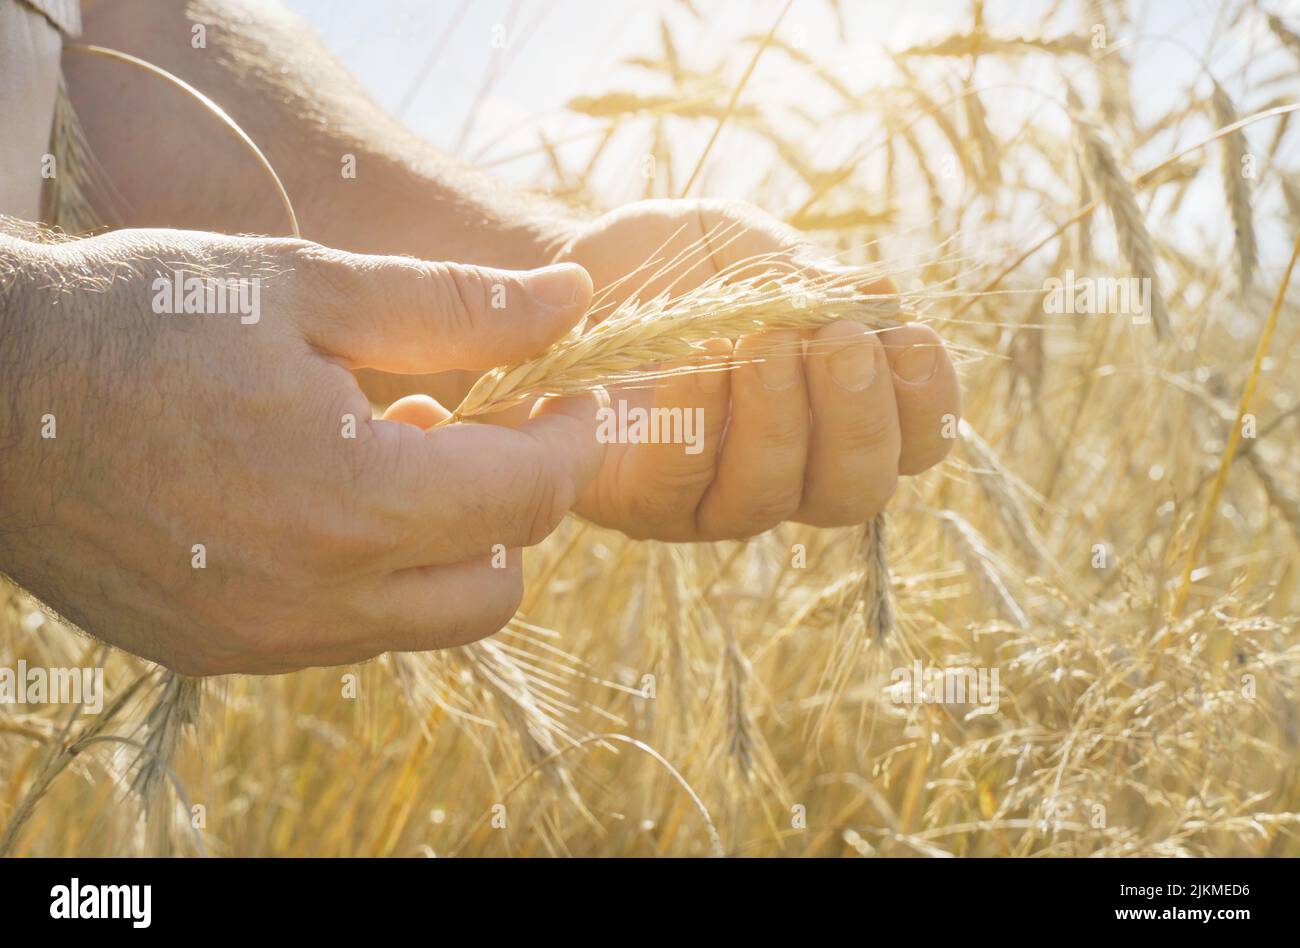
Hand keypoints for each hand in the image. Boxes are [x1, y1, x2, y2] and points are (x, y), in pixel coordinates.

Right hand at [0, 230, 601, 673]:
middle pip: (500, 581)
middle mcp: (321, 596)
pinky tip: (327, 499)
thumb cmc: (141, 320)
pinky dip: (376, 574)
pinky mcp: (223, 652)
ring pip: (430, 618)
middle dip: (517, 500)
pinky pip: (351, 633)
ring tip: (389, 452)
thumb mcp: (307, 287)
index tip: (575, 389)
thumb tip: (572, 298)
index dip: (575, 436)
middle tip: (479, 424)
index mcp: (355, 500)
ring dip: (447, 543)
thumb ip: (457, 306)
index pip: (533, 495)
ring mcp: (269, 639)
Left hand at [555, 199, 961, 539]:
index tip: (910, 338)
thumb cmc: (675, 264)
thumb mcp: (749, 251)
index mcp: (833, 415)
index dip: (926, 403)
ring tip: (764, 343)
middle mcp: (785, 471)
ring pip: (771, 496)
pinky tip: (697, 367)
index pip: (911, 442)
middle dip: (858, 417)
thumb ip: (810, 280)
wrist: (569, 269)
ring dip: (779, 419)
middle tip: (839, 342)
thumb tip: (882, 302)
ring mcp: (711, 498)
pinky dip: (699, 423)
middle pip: (854, 490)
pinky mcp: (637, 501)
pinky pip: (680, 485)